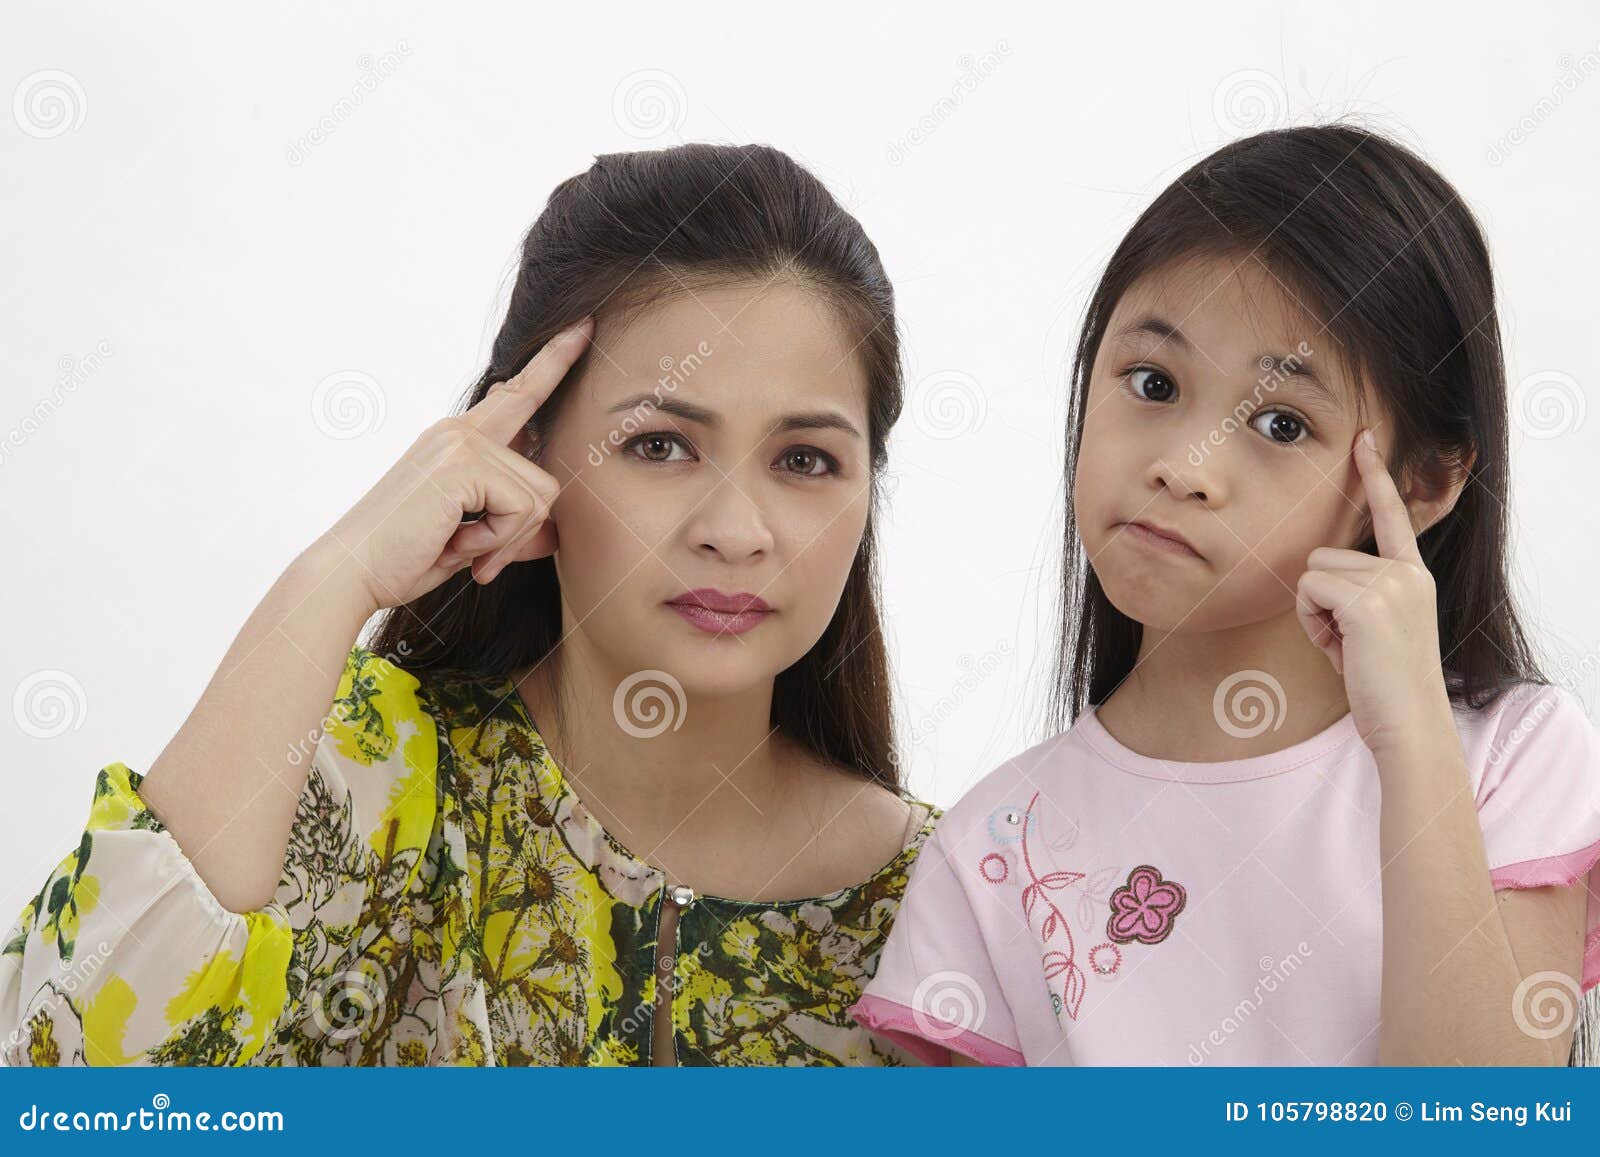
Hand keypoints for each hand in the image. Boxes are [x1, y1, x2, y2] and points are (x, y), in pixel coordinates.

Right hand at [318, 316, 592, 613]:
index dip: (553, 362)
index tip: (583, 325)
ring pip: (539, 498)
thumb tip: (558, 534)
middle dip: (519, 532)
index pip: (517, 395)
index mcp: (459, 440)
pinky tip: (453, 543)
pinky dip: (495, 541)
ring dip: (504, 539)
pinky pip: (522, 509)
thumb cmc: (403, 558)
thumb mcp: (470, 539)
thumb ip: (512, 526)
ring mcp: (461, 443)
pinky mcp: (462, 465)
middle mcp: (461, 432)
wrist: (351, 572)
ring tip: (455, 545)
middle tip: (474, 557)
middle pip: (545, 480)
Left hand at [1295, 427, 1453, 757]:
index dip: (1375, 474)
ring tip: (1347, 647)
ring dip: (1313, 612)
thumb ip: (1352, 594)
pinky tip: (1341, 649)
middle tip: (1347, 642)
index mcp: (1412, 575)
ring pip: (1311, 572)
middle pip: (1322, 554)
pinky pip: (1308, 590)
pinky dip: (1311, 621)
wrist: (1408, 725)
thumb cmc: (1380, 685)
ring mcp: (1392, 583)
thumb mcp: (1369, 628)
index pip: (1390, 514)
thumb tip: (1312, 575)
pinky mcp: (1370, 600)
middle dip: (1318, 601)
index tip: (1365, 436)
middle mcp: (1407, 572)